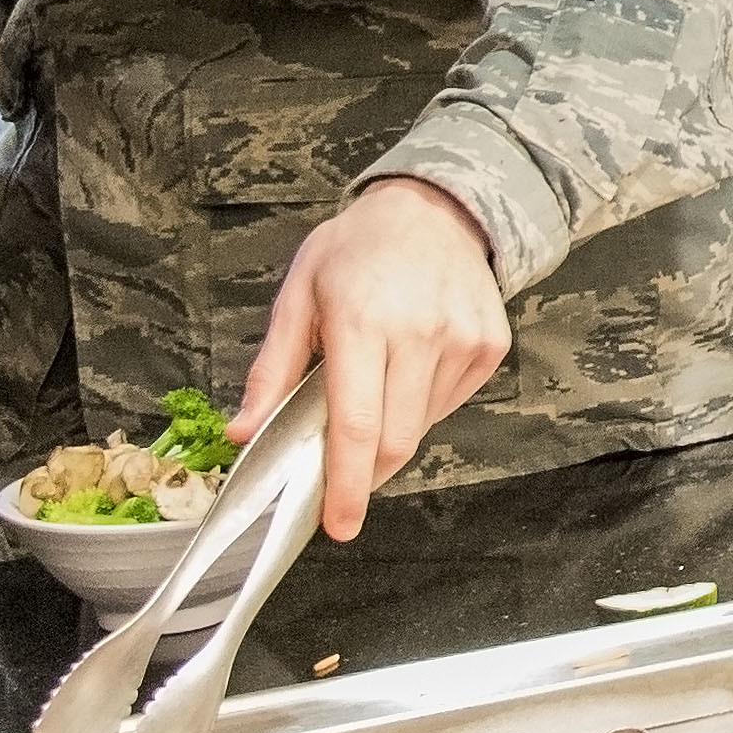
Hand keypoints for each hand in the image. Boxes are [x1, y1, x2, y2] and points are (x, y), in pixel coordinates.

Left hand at [242, 178, 512, 541]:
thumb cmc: (357, 250)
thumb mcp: (299, 296)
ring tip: (377, 387)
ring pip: (422, 426)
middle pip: (395, 440)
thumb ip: (272, 369)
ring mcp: (463, 340)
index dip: (345, 484)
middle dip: (365, 473)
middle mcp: (420, 333)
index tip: (337, 524)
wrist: (435, 209)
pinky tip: (408, 369)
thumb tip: (242, 432)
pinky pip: (449, 403)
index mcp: (362, 321)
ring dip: (391, 431)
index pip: (355, 425)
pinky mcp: (490, 345)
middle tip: (342, 473)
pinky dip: (421, 406)